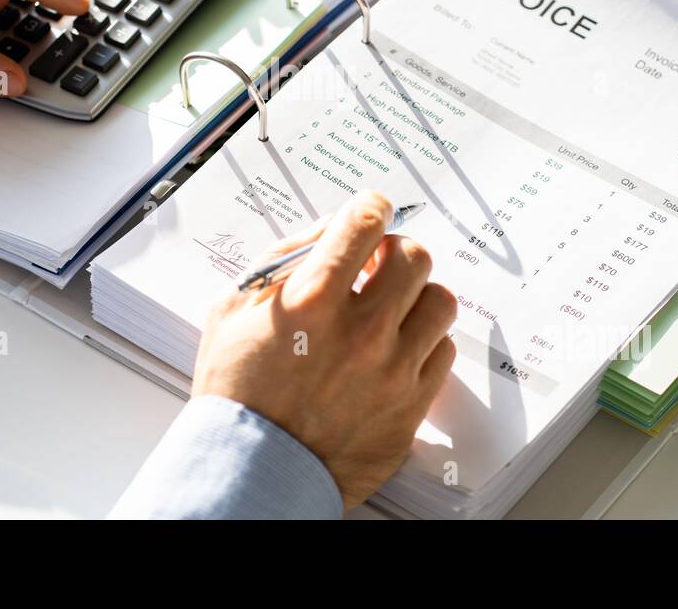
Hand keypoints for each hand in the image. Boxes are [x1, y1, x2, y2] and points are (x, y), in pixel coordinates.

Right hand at [192, 190, 456, 509]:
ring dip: (414, 297)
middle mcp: (360, 331)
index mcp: (312, 299)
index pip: (364, 222)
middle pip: (413, 256)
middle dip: (393, 253)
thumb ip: (283, 260)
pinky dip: (422, 343)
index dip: (369, 208)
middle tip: (375, 267)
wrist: (252, 470)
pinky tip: (394, 350)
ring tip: (390, 311)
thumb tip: (330, 228)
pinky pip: (443, 352)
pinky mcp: (411, 406)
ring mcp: (392, 370)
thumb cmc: (236, 391)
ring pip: (439, 301)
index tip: (368, 213)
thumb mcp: (234, 310)